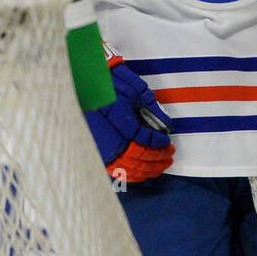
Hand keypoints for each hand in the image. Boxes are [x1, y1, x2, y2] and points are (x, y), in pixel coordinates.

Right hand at [86, 62, 174, 182]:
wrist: (86, 82)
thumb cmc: (112, 82)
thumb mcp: (135, 90)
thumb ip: (151, 108)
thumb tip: (165, 125)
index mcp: (118, 121)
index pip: (144, 140)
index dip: (159, 143)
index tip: (167, 141)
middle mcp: (109, 138)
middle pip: (138, 158)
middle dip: (158, 158)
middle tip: (170, 154)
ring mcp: (101, 148)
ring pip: (128, 168)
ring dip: (148, 169)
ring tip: (162, 164)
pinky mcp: (97, 152)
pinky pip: (116, 170)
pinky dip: (132, 174)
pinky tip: (142, 173)